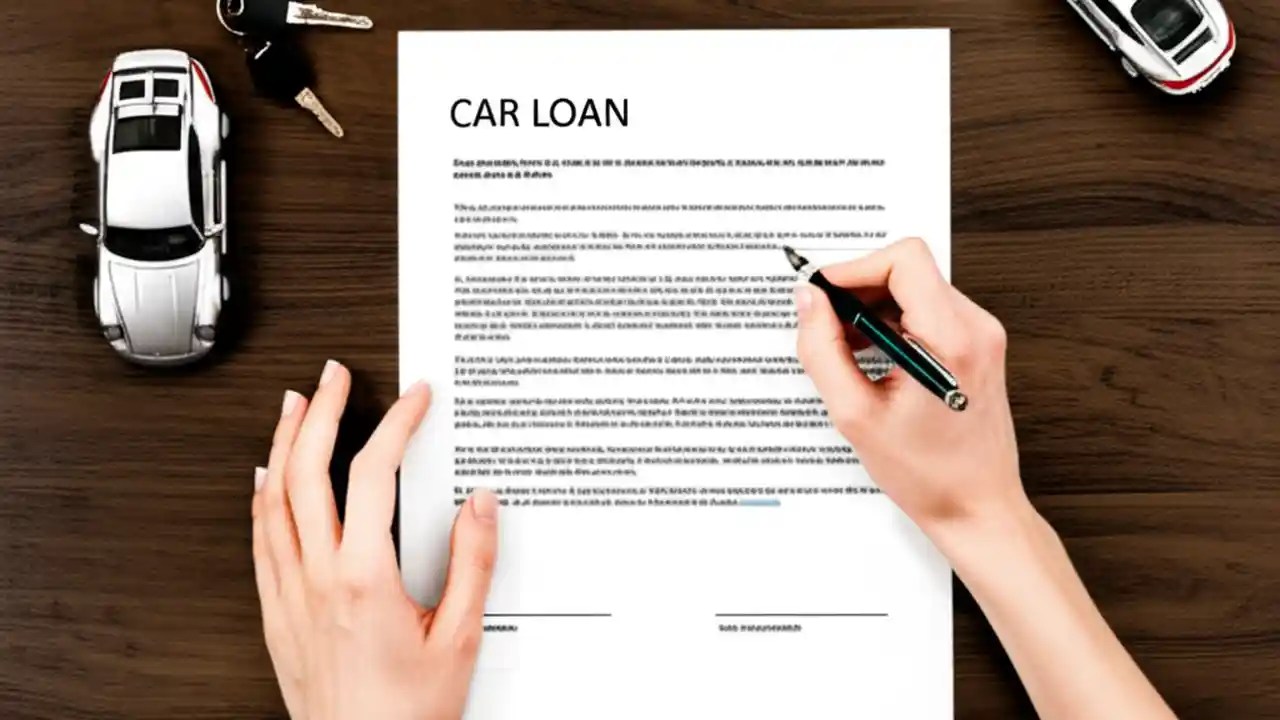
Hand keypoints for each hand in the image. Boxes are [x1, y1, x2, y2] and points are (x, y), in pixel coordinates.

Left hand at [252, 361, 497, 719]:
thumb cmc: (406, 714)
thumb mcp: (459, 639)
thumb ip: (473, 564)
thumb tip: (479, 505)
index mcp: (364, 578)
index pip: (373, 475)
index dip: (396, 424)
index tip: (415, 399)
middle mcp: (316, 579)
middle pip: (306, 472)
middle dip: (320, 412)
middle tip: (333, 377)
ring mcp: (288, 595)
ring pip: (272, 499)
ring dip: (284, 443)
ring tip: (295, 406)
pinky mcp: (275, 613)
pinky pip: (260, 538)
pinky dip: (262, 496)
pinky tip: (267, 478)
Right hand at [794, 238, 1026, 541]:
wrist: (977, 507)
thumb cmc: (930, 475)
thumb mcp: (856, 415)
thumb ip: (823, 351)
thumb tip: (808, 304)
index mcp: (952, 340)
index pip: (904, 260)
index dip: (854, 268)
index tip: (823, 292)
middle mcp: (975, 328)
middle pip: (907, 270)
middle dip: (858, 290)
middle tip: (827, 324)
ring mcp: (981, 335)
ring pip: (915, 287)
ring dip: (874, 308)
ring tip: (848, 347)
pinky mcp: (978, 345)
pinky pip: (928, 309)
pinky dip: (893, 322)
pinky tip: (872, 355)